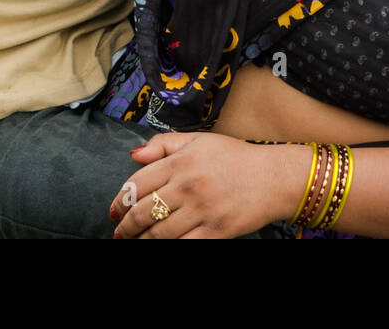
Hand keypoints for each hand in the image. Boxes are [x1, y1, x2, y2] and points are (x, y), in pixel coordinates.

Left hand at [109, 133, 308, 238]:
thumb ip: (164, 144)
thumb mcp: (200, 140)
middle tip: (120, 233)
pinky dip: (168, 247)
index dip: (119, 201)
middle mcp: (188, 185)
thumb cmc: (236, 157)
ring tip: (135, 243)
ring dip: (141, 241)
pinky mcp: (216, 231)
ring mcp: (202, 210)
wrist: (274, 177)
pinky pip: (183, 245)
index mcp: (181, 160)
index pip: (137, 184)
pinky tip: (161, 245)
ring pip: (159, 234)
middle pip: (143, 212)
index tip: (113, 212)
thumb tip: (134, 155)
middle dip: (126, 227)